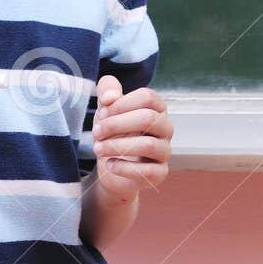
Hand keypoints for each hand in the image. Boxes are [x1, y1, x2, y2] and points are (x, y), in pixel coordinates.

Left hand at [90, 76, 171, 204]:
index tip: (102, 113)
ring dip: (117, 146)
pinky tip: (108, 164)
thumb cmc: (113, 132)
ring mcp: (165, 151)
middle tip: (96, 132)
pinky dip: (123, 167)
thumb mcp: (106, 107)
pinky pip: (147, 171)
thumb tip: (110, 97)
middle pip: (148, 119)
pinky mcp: (160, 173)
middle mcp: (166, 128)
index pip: (147, 97)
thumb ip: (107, 90)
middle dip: (116, 125)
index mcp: (157, 108)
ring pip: (148, 145)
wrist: (111, 166)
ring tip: (98, 148)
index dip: (121, 103)